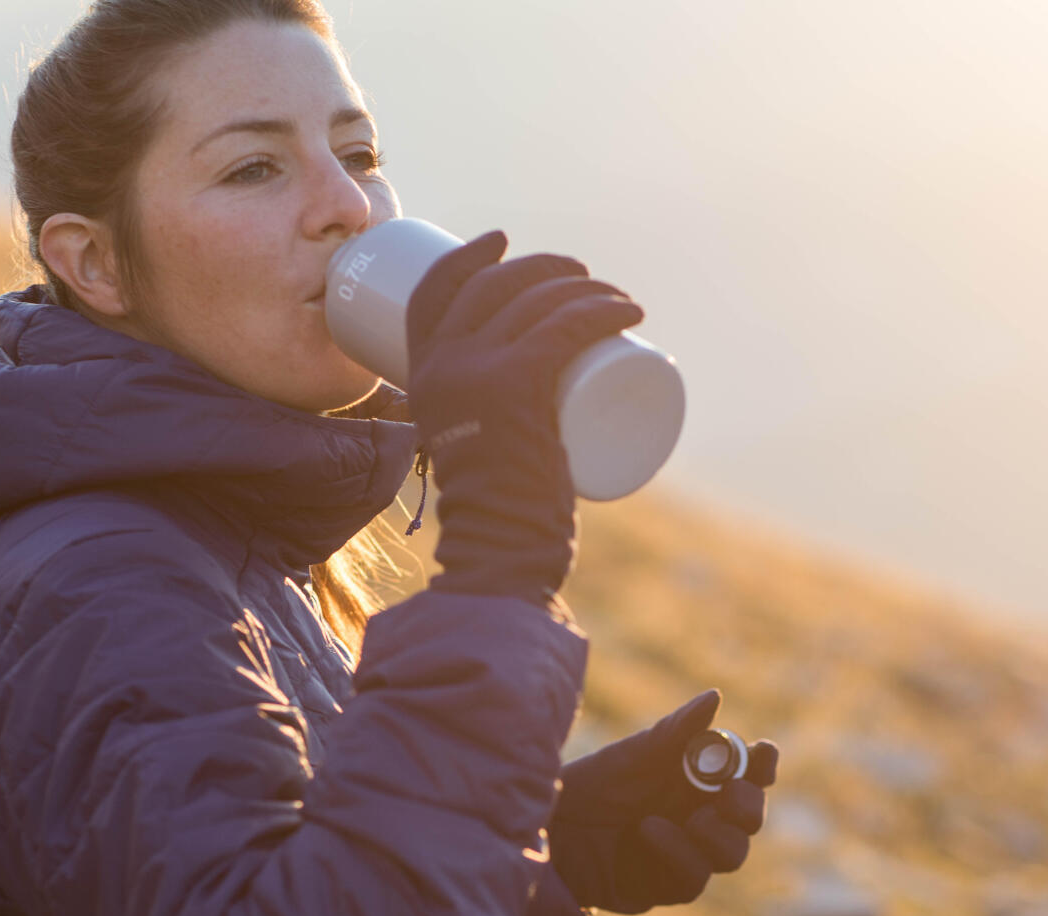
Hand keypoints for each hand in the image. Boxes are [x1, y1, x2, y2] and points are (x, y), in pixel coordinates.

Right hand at [404, 231, 643, 602]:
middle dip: (542, 267)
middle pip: (494, 285)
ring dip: (585, 286)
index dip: (467, 256)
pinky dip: (602, 311)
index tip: (503, 241)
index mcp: (420, 372)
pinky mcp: (519, 386)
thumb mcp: (464, 444)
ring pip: (537, 302)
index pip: (434, 289)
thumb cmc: (493, 506)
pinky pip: (564, 327)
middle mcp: (444, 363)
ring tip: (615, 298)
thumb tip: (507, 399)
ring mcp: (480, 372)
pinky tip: (628, 309)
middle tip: (580, 278)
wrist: (498, 542)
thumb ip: (472, 419)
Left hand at [550, 690, 778, 913]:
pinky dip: (678, 852)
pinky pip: (693, 879)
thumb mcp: (634, 755)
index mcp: (700, 780)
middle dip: (748, 805)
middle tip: (728, 792)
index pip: (749, 773)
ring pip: (733, 854)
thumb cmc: (591, 787)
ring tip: (694, 819)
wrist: (547, 830)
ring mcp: (686, 853)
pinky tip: (648, 830)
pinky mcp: (664, 885)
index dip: (763, 765)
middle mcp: (699, 815)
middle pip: (750, 817)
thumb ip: (676, 732)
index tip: (763, 752)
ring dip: (720, 835)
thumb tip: (715, 698)